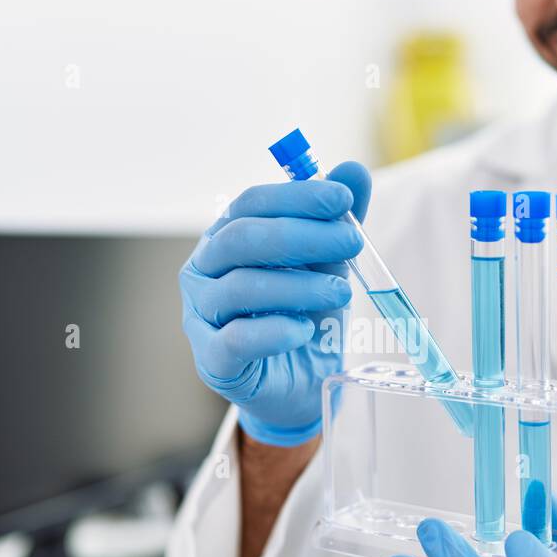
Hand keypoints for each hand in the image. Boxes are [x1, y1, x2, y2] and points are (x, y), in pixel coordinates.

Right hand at [179, 162, 370, 445]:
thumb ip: (337, 222)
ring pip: (239, 288)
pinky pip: (235, 340)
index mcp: (227, 238)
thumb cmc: (305, 316)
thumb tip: (355, 170)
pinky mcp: (212, 360)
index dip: (296, 197)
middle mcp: (204, 271)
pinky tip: (304, 330)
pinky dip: (272, 332)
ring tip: (341, 291)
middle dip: (301, 236)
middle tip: (352, 243)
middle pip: (241, 239)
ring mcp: (202, 316)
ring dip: (296, 286)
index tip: (343, 200)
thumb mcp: (327, 266)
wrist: (299, 386)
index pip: (252, 203)